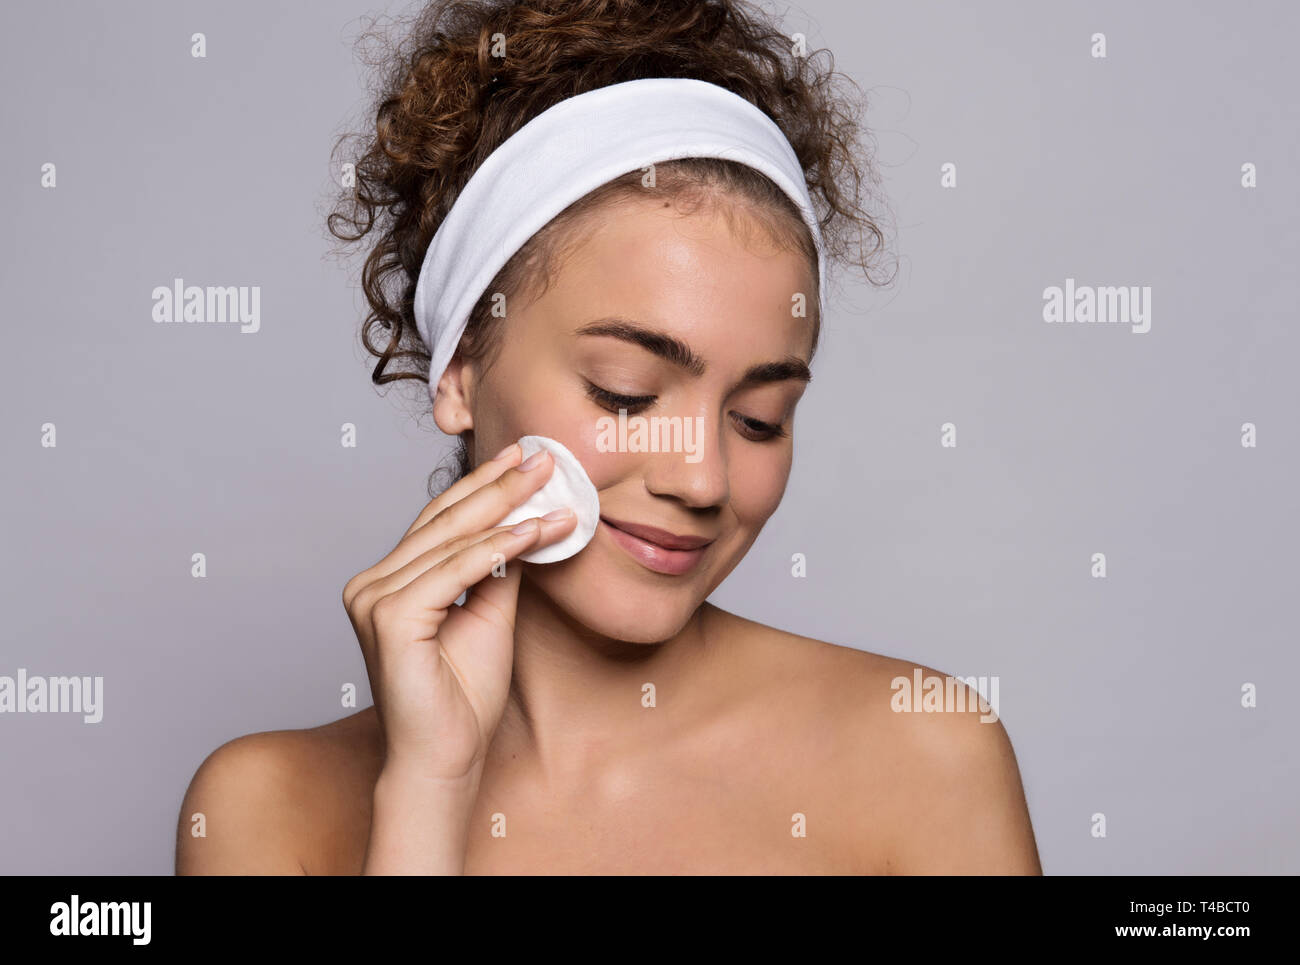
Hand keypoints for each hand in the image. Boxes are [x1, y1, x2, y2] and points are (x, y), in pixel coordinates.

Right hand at [342, 444, 575, 782]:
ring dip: (509, 513)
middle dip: (500, 486)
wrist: (446, 758)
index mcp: (387, 580)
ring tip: (553, 491)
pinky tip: (534, 532)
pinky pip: (455, 571)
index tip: (524, 457)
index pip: (440, 520)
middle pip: (444, 520)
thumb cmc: (463, 697)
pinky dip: (499, 549)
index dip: (485, 485)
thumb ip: (500, 567)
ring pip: (452, 541)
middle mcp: (371, 583)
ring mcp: (373, 599)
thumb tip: (528, 519)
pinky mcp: (388, 619)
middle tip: (543, 457)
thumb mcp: (491, 614)